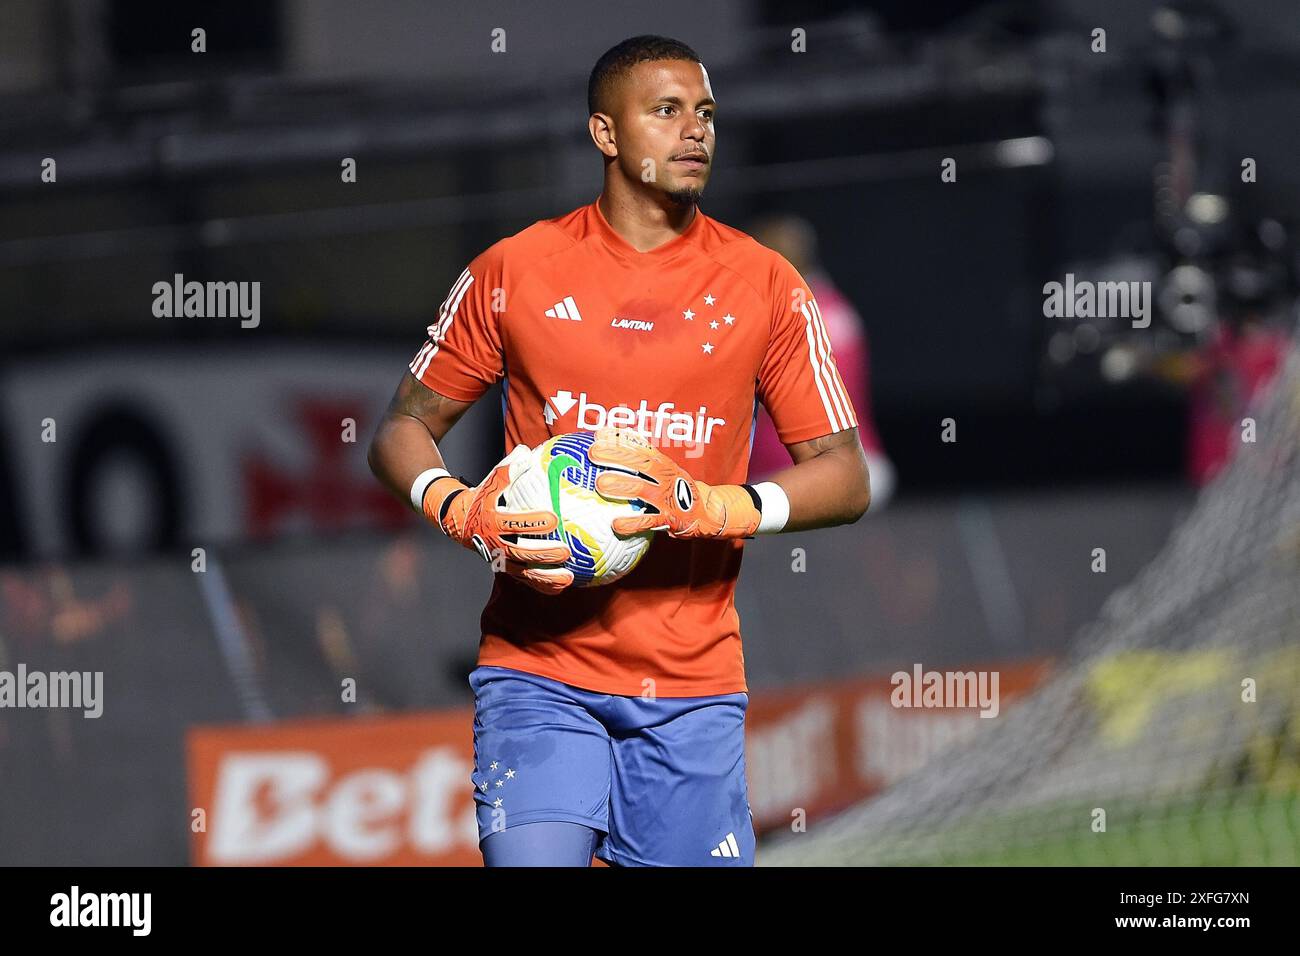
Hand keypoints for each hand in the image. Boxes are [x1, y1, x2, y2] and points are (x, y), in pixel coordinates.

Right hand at [422, 445, 574, 593]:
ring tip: (569, 577)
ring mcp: (499, 558)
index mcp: (493, 519)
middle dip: (544, 554)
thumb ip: (509, 467)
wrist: (459, 521)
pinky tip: (562, 586)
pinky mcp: (505, 568)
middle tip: (566, 551)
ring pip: (524, 572)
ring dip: (546, 576)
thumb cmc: (483, 496)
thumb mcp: (492, 480)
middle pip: (521, 552)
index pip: (514, 523)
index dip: (533, 522)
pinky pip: (525, 580)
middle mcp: (495, 542)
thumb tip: (526, 451)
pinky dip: (543, 585)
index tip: (554, 518)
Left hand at [587, 428, 760, 539]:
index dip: (620, 439)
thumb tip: (609, 442)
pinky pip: (648, 521)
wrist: (707, 512)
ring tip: (600, 484)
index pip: (640, 446)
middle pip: (638, 463)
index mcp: (663, 463)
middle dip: (615, 456)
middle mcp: (666, 476)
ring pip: (641, 489)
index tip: (599, 434)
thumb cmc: (675, 489)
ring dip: (620, 485)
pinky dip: (631, 523)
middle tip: (593, 454)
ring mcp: (668, 496)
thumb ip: (642, 458)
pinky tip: (615, 524)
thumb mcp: (664, 469)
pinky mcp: (670, 518)